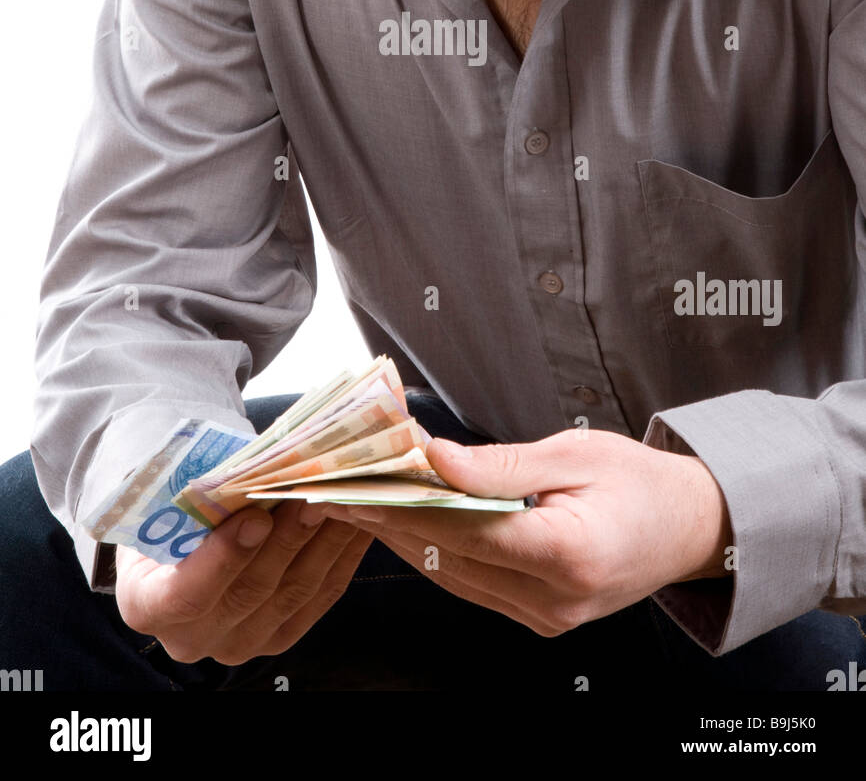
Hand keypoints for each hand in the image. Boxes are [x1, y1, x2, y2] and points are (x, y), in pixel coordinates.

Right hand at [115, 500, 373, 664]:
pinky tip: (356, 519)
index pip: (185, 593)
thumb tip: (248, 464)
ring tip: (341, 497)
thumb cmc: (169, 510)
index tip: (256, 517)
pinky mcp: (279, 636)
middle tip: (314, 493)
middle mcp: (191, 637)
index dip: (224, 558)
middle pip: (249, 593)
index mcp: (148, 604)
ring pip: (291, 593)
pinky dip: (340, 556)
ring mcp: (238, 642)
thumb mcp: (164, 500)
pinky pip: (318, 597)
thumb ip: (196, 493)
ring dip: (322, 542)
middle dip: (287, 539)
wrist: (179, 541)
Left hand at [300, 430, 731, 635]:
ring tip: (358, 499)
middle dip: (390, 519)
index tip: (364, 474)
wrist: (691, 528)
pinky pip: (472, 585)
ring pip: (453, 576)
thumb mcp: (575, 454)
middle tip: (338, 485)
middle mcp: (554, 599)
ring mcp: (546, 618)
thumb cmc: (640, 481)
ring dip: (403, 538)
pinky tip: (405, 523)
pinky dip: (436, 552)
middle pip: (450, 557)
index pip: (467, 528)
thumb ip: (500, 465)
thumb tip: (436, 459)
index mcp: (568, 553)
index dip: (410, 501)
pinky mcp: (539, 619)